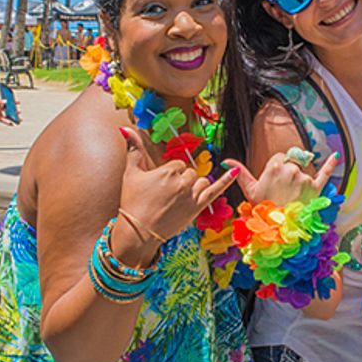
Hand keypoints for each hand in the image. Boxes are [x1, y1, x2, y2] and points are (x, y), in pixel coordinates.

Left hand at [0, 98, 16, 124]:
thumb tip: (5, 101)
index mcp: (0, 102)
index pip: (9, 101)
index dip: (14, 101)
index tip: (18, 102)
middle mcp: (1, 107)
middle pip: (10, 109)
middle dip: (15, 110)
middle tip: (18, 111)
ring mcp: (0, 113)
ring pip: (9, 115)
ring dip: (14, 117)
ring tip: (19, 119)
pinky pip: (5, 121)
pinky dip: (8, 123)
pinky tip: (12, 124)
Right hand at [117, 126, 236, 252]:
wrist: (139, 232)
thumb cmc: (132, 202)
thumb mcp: (130, 173)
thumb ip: (132, 149)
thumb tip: (125, 129)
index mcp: (168, 171)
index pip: (177, 165)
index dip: (169, 176)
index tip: (159, 188)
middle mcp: (183, 181)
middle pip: (189, 173)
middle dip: (180, 182)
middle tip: (165, 197)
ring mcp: (192, 195)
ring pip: (200, 182)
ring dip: (193, 187)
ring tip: (177, 200)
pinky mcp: (198, 207)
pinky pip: (216, 190)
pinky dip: (226, 180)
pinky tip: (236, 171)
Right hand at [224, 150, 338, 205]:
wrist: (279, 229)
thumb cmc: (263, 210)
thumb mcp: (250, 190)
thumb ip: (240, 173)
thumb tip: (226, 162)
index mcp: (275, 166)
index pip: (279, 157)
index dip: (277, 168)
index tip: (274, 181)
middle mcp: (291, 170)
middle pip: (292, 161)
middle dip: (288, 172)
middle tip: (283, 190)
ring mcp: (305, 178)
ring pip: (303, 170)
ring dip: (299, 179)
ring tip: (292, 195)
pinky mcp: (316, 188)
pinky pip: (325, 173)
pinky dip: (330, 164)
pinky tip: (335, 156)